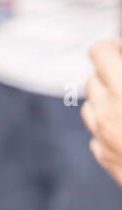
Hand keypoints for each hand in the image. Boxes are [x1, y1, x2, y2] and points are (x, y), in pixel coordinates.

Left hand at [83, 39, 121, 188]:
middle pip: (94, 79)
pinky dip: (108, 128)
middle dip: (113, 76)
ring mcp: (105, 137)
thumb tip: (120, 53)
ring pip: (91, 106)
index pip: (100, 52)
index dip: (114, 49)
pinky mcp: (106, 159)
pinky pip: (96, 134)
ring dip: (107, 101)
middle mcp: (109, 111)